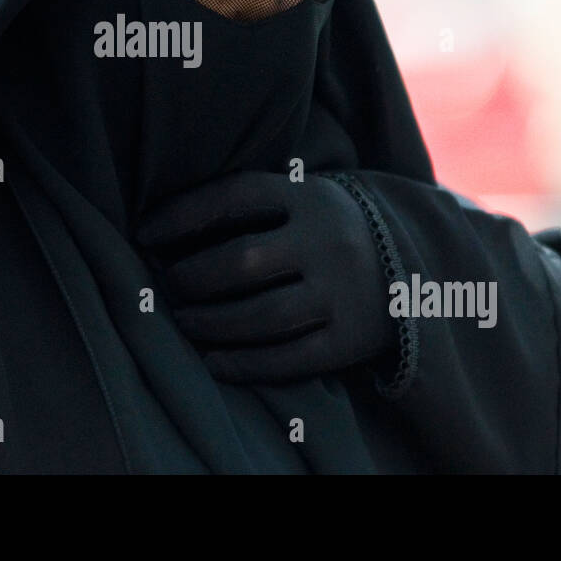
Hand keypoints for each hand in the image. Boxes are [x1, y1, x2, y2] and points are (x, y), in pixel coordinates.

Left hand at [136, 170, 391, 383]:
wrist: (414, 269)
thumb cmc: (328, 232)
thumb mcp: (302, 202)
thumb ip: (249, 207)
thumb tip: (160, 229)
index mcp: (309, 197)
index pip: (235, 197)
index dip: (183, 215)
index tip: (145, 234)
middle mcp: (329, 241)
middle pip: (242, 261)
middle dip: (193, 278)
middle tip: (170, 287)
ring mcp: (343, 292)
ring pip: (261, 316)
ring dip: (211, 323)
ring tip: (185, 322)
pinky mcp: (351, 338)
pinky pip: (288, 359)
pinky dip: (243, 363)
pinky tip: (213, 360)